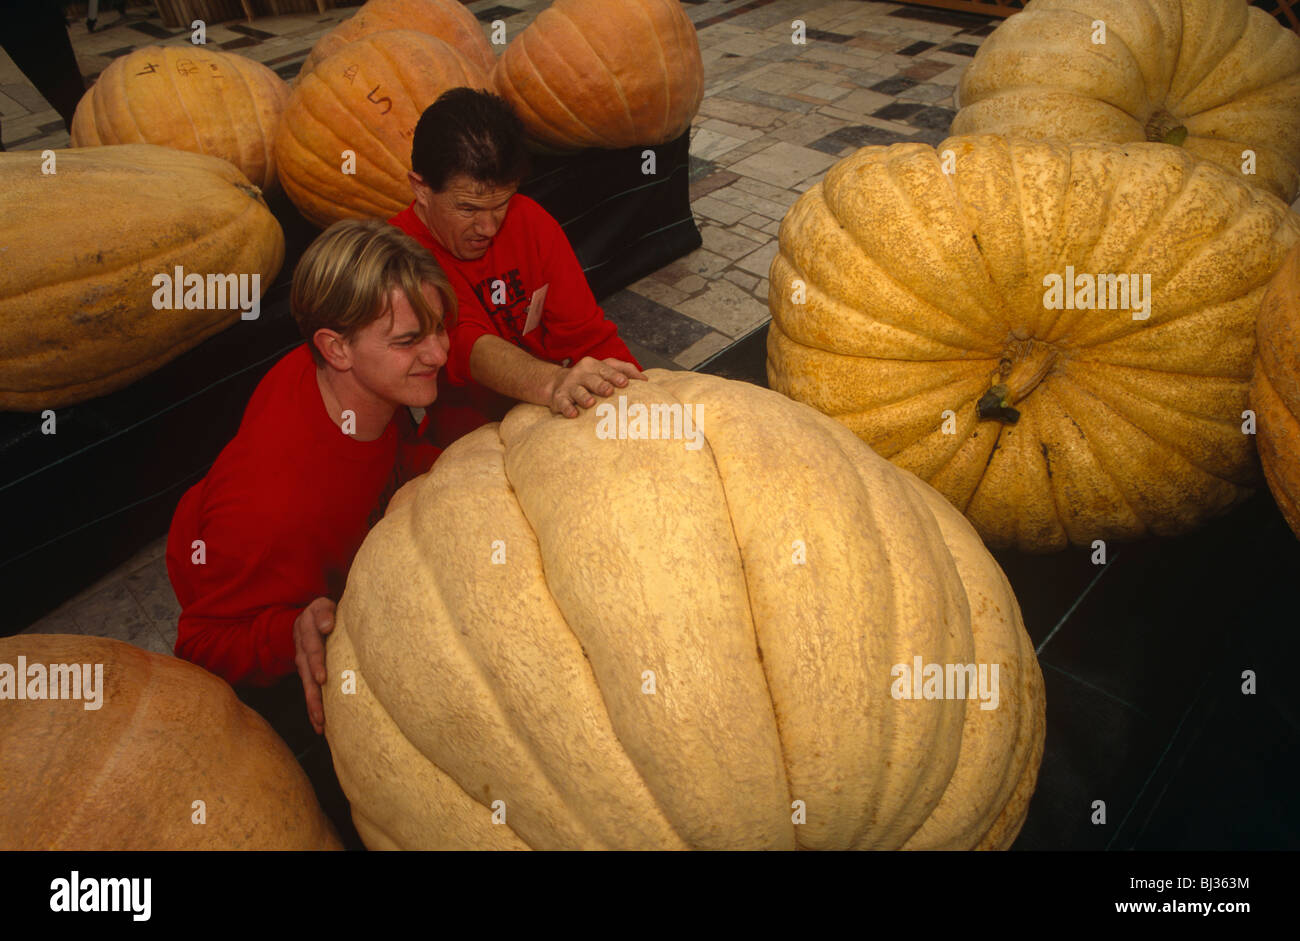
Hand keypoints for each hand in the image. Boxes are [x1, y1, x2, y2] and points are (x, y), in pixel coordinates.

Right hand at [293, 596, 336, 734]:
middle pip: (306, 674)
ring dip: (313, 706)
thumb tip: (327, 626)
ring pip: (307, 686)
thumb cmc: (323, 611)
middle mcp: (301, 649)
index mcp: (306, 631)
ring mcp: (302, 662)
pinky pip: (309, 691)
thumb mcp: (322, 605)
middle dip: (313, 694)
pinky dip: (313, 708)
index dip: (316, 663)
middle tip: (321, 712)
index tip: (323, 678)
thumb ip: (324, 613)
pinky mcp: (306, 673)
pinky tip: (320, 725)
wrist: (309, 616)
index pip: (312, 648)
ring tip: (321, 724)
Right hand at [550, 357, 645, 417]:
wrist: (557, 383)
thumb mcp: (606, 368)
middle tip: (609, 391)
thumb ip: (625, 370)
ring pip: (578, 391)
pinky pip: (563, 403)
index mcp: (594, 365)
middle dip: (600, 385)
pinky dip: (567, 408)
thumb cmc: (590, 378)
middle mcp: (581, 374)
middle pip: (592, 379)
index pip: (606, 370)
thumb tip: (645, 380)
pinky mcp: (559, 398)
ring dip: (584, 397)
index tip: (624, 383)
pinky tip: (573, 413)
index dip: (615, 376)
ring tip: (591, 403)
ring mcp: (569, 385)